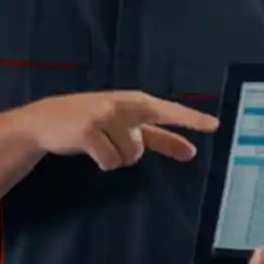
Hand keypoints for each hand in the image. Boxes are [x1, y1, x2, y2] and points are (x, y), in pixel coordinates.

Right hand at [20, 90, 218, 169]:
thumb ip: (161, 138)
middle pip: (141, 145)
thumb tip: (192, 152)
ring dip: (115, 157)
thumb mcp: (129, 124)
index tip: (216, 126)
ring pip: (128, 157)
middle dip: (129, 150)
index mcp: (136, 101)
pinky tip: (89, 148)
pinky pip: (109, 162)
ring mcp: (104, 116)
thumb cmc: (96, 121)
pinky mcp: (87, 131)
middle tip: (104, 134)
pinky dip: (102, 162)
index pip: (169, 111)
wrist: (47, 119)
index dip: (192, 119)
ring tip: (98, 141)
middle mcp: (123, 105)